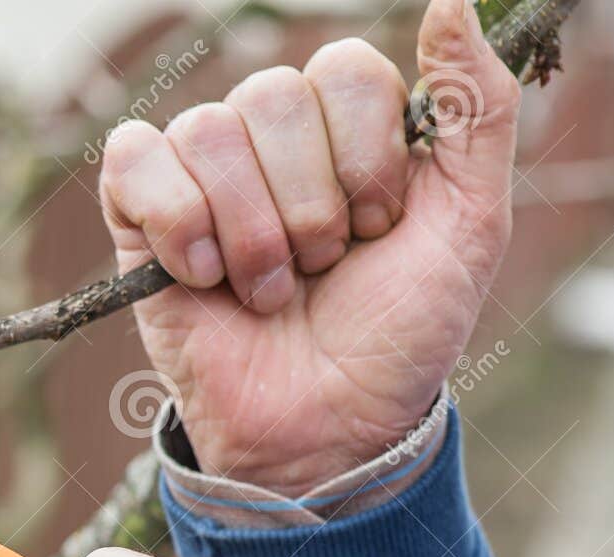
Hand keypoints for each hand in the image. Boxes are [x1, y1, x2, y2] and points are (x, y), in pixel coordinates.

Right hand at [101, 0, 519, 493]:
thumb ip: (476, 110)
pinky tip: (202, 277)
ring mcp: (203, 176)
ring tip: (267, 293)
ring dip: (251, 234)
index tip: (377, 230)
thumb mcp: (471, 227)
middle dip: (308, 207)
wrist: (324, 430)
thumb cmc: (398, 337)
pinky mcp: (139, 217)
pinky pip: (137, 160)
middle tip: (321, 272)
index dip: (363, 155)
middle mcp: (274, 141)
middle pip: (274, 96)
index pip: (345, 69)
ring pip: (210, 132)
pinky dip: (177, 224)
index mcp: (351, 129)